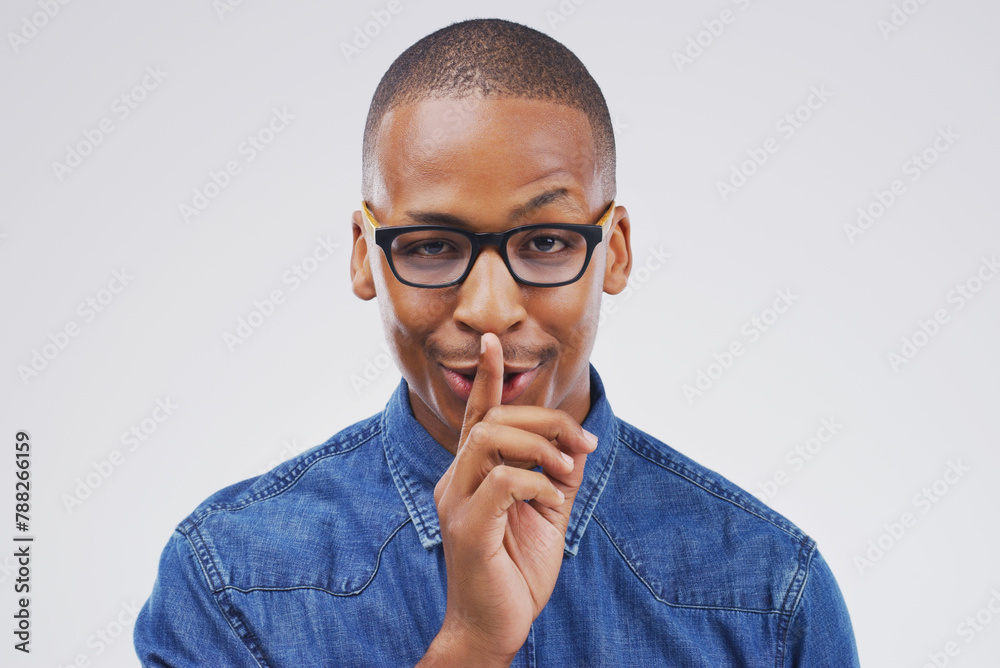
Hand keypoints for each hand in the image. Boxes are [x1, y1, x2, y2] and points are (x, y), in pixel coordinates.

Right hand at [426, 332, 598, 663]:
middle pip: (493, 419)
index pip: (477, 416)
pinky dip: (538, 482)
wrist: (495, 628)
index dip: (485, 377)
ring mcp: (456, 504)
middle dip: (546, 420)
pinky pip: (501, 481)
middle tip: (581, 446)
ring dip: (540, 446)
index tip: (492, 342)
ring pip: (489, 439)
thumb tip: (579, 441)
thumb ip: (558, 474)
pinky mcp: (468, 529)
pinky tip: (554, 502)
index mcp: (471, 475)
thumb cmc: (515, 572)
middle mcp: (455, 481)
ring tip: (567, 472)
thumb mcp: (547, 513)